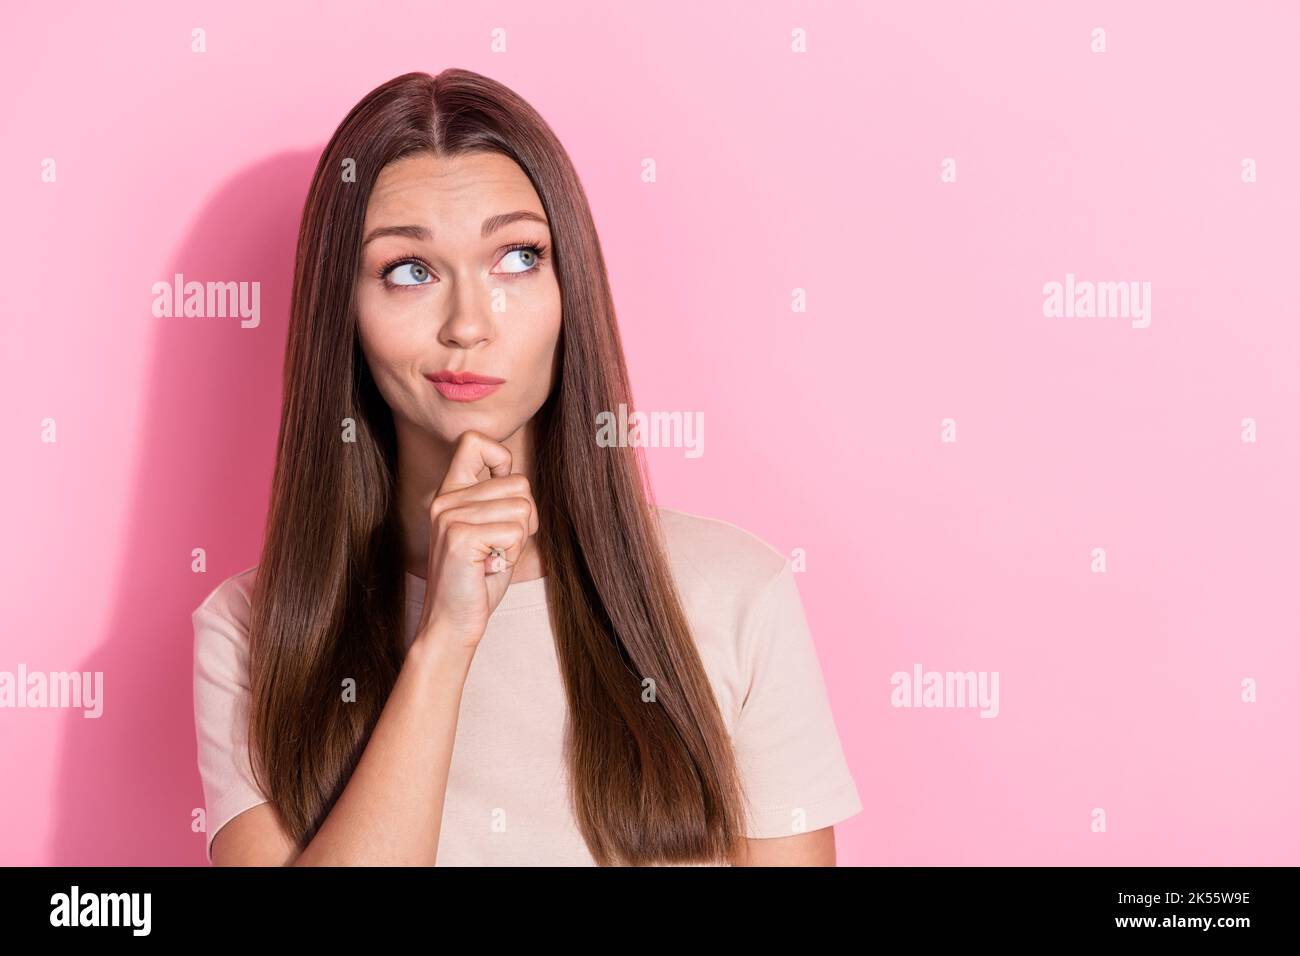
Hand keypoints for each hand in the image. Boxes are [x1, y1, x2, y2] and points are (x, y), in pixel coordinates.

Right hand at [413, 430, 539, 649]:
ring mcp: (450, 516)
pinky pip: (516, 532)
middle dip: (524, 519)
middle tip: (500, 546)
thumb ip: (498, 500)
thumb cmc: (477, 579)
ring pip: (523, 508)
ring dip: (520, 540)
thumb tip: (519, 479)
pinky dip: (513, 554)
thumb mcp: (489, 530)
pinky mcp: (460, 536)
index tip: (502, 494)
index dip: (502, 460)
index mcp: (450, 493)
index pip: (475, 442)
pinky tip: (490, 567)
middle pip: (519, 484)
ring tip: (494, 557)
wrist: (451, 623)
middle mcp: (445, 499)